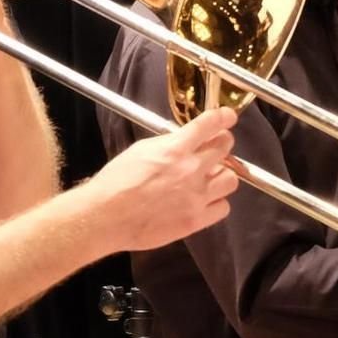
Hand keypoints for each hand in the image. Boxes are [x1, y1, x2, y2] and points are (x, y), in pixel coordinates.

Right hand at [86, 107, 240, 250]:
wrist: (106, 217)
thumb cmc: (116, 183)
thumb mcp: (140, 150)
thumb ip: (167, 144)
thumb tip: (183, 140)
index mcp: (174, 149)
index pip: (209, 125)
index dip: (223, 117)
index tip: (228, 117)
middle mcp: (190, 170)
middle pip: (225, 148)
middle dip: (222, 144)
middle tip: (215, 148)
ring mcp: (196, 196)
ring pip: (230, 179)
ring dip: (221, 175)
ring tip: (209, 178)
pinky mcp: (196, 220)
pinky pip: (223, 207)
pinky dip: (216, 203)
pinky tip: (204, 201)